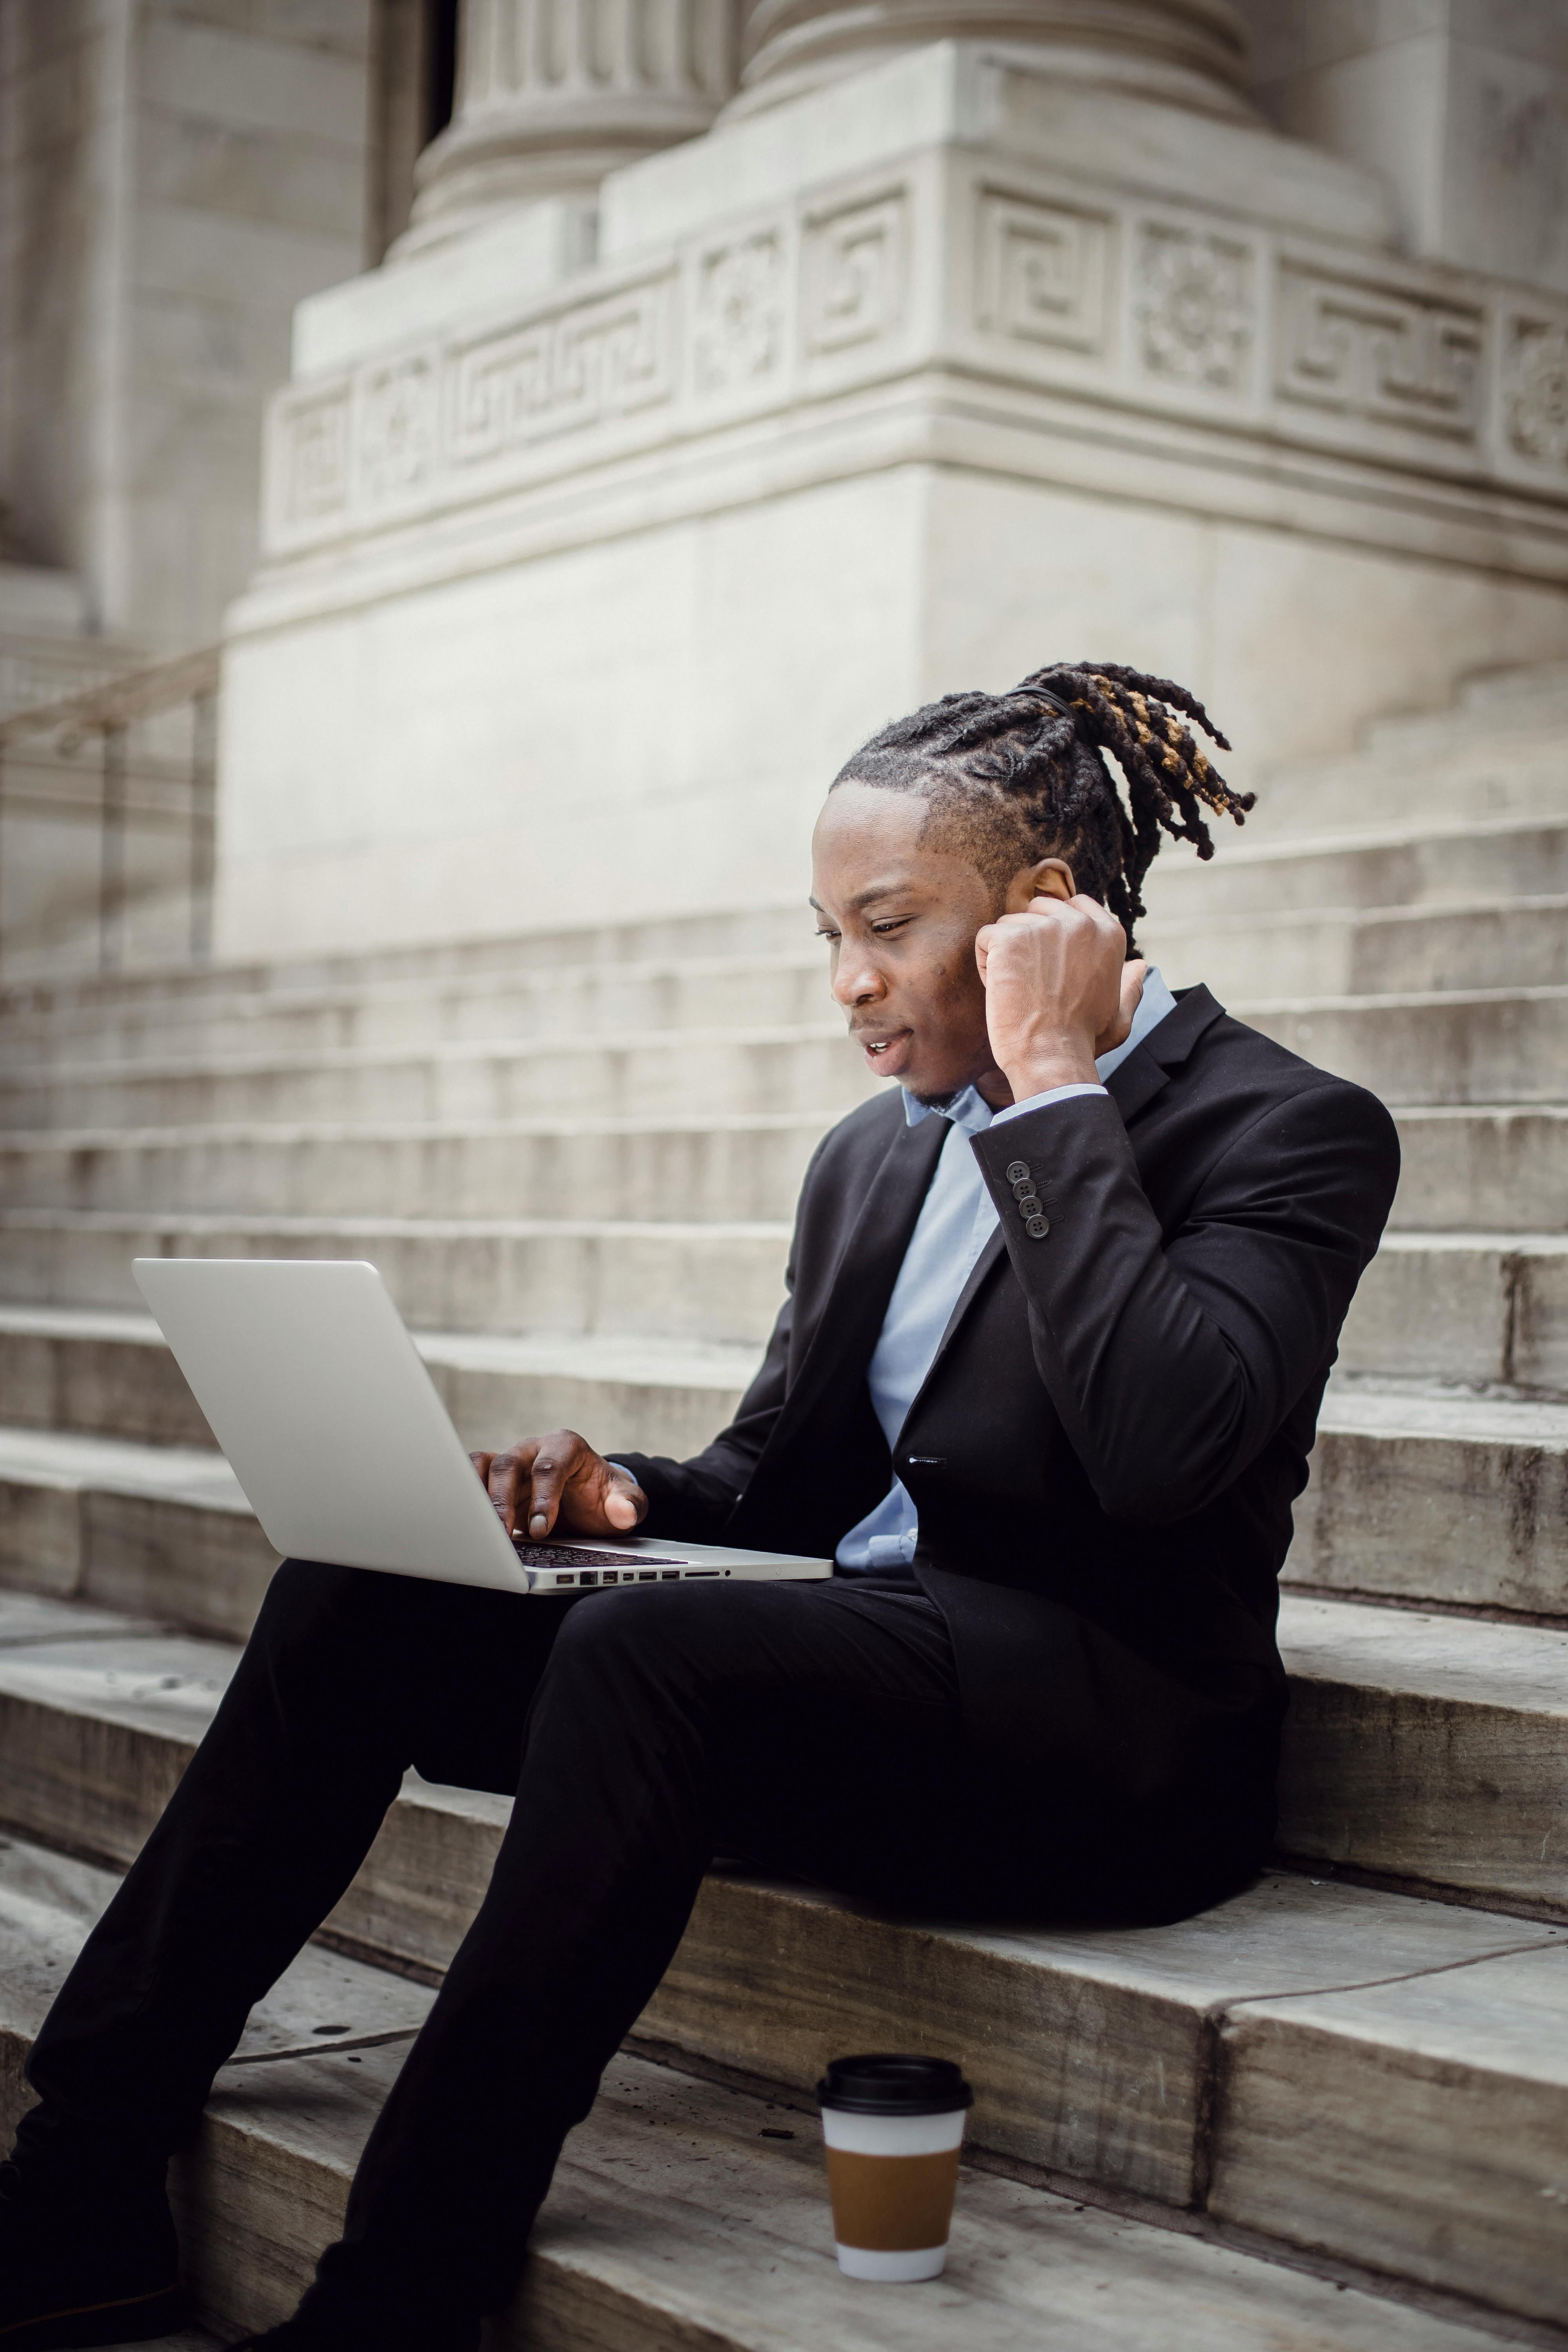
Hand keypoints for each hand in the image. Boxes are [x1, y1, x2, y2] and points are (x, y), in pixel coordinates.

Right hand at [471, 1430, 646, 1542]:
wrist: (589, 1498)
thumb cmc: (602, 1497)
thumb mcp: (623, 1500)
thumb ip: (629, 1504)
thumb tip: (626, 1512)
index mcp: (566, 1446)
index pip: (549, 1467)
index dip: (544, 1497)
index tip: (543, 1530)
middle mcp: (534, 1449)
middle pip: (510, 1464)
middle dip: (502, 1499)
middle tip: (502, 1533)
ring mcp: (512, 1462)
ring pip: (484, 1467)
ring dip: (477, 1497)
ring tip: (476, 1528)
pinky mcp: (494, 1480)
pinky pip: (472, 1477)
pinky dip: (465, 1495)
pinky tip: (464, 1520)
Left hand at [975, 895, 1144, 1097]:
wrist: (1051, 1056)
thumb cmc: (1083, 1041)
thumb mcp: (1120, 1016)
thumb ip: (1130, 987)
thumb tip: (1140, 966)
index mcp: (1108, 934)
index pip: (1074, 905)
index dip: (1055, 931)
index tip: (1052, 964)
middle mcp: (1080, 922)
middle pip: (1038, 909)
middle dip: (1029, 940)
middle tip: (1035, 982)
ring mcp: (1044, 927)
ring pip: (1010, 924)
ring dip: (1007, 955)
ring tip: (1019, 990)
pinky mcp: (1010, 937)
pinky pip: (985, 938)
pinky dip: (987, 965)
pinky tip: (1002, 990)